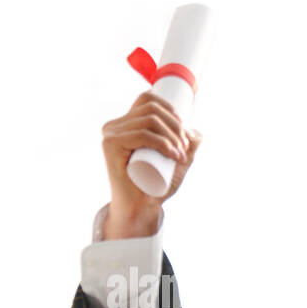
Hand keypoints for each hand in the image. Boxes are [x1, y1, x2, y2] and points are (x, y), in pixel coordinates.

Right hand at [101, 91, 201, 238]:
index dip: (170, 109)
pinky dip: (161, 142)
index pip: (147, 100)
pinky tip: (173, 154)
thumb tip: (195, 132)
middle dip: (176, 126)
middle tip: (185, 148)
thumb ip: (187, 147)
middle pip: (151, 109)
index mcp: (126, 124)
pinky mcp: (110, 145)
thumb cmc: (156, 186)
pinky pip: (140, 134)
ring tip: (181, 156)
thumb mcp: (176, 162)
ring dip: (172, 136)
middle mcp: (115, 126)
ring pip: (149, 121)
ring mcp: (111, 134)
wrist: (141, 208)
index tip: (184, 132)